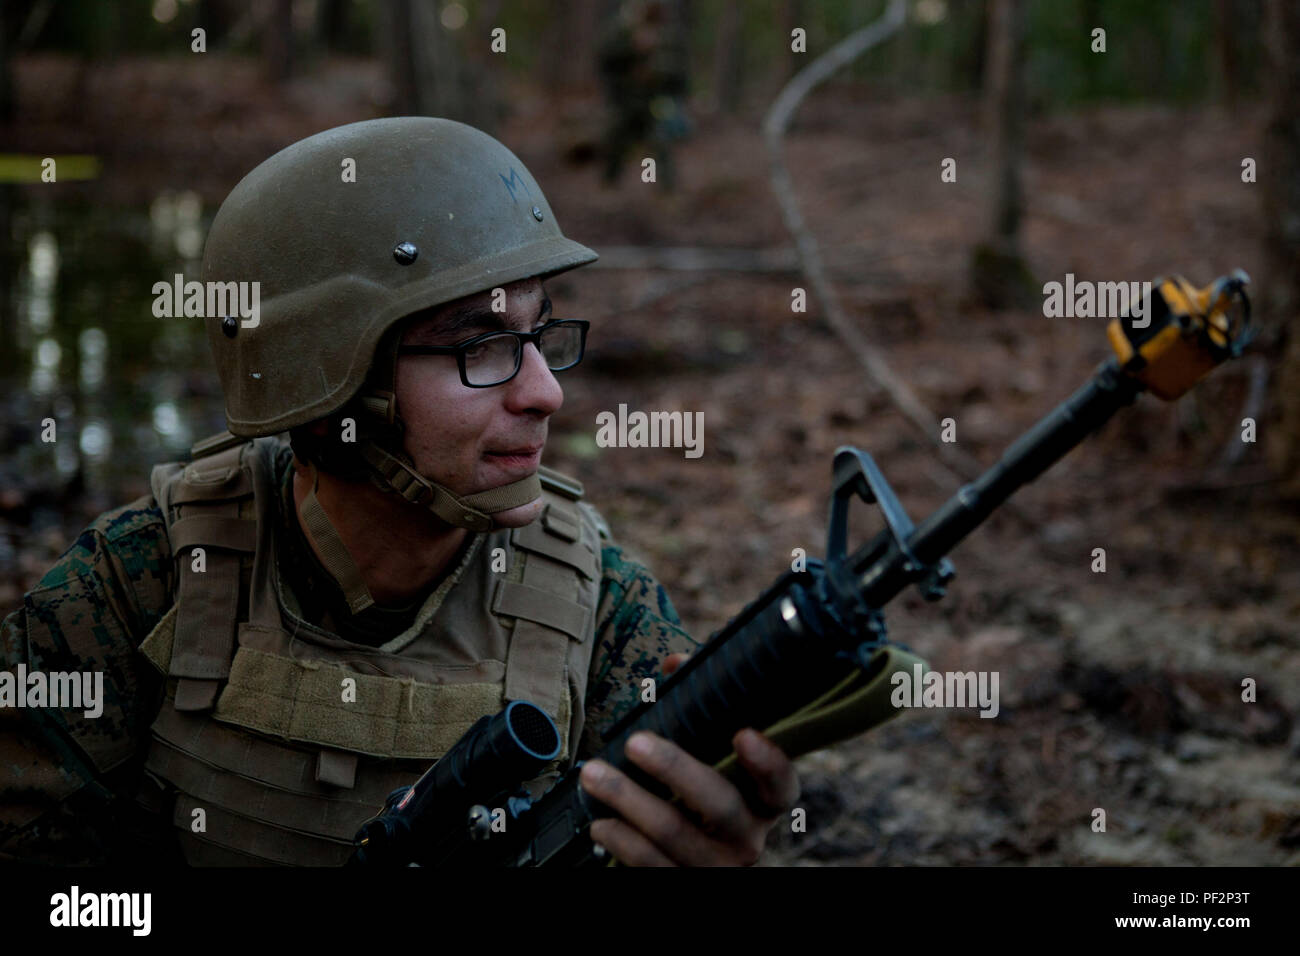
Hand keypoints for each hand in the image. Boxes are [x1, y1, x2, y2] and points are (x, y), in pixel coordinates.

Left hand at [578, 655, 799, 865]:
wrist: (696, 865)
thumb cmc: (700, 795)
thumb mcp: (707, 754)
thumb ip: (699, 705)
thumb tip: (674, 662)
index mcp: (763, 804)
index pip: (782, 785)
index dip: (768, 762)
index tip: (743, 733)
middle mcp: (748, 839)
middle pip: (719, 806)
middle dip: (674, 769)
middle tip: (635, 742)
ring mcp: (716, 868)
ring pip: (675, 835)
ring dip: (628, 801)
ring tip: (593, 775)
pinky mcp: (685, 885)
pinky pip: (652, 866)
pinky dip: (621, 841)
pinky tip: (600, 822)